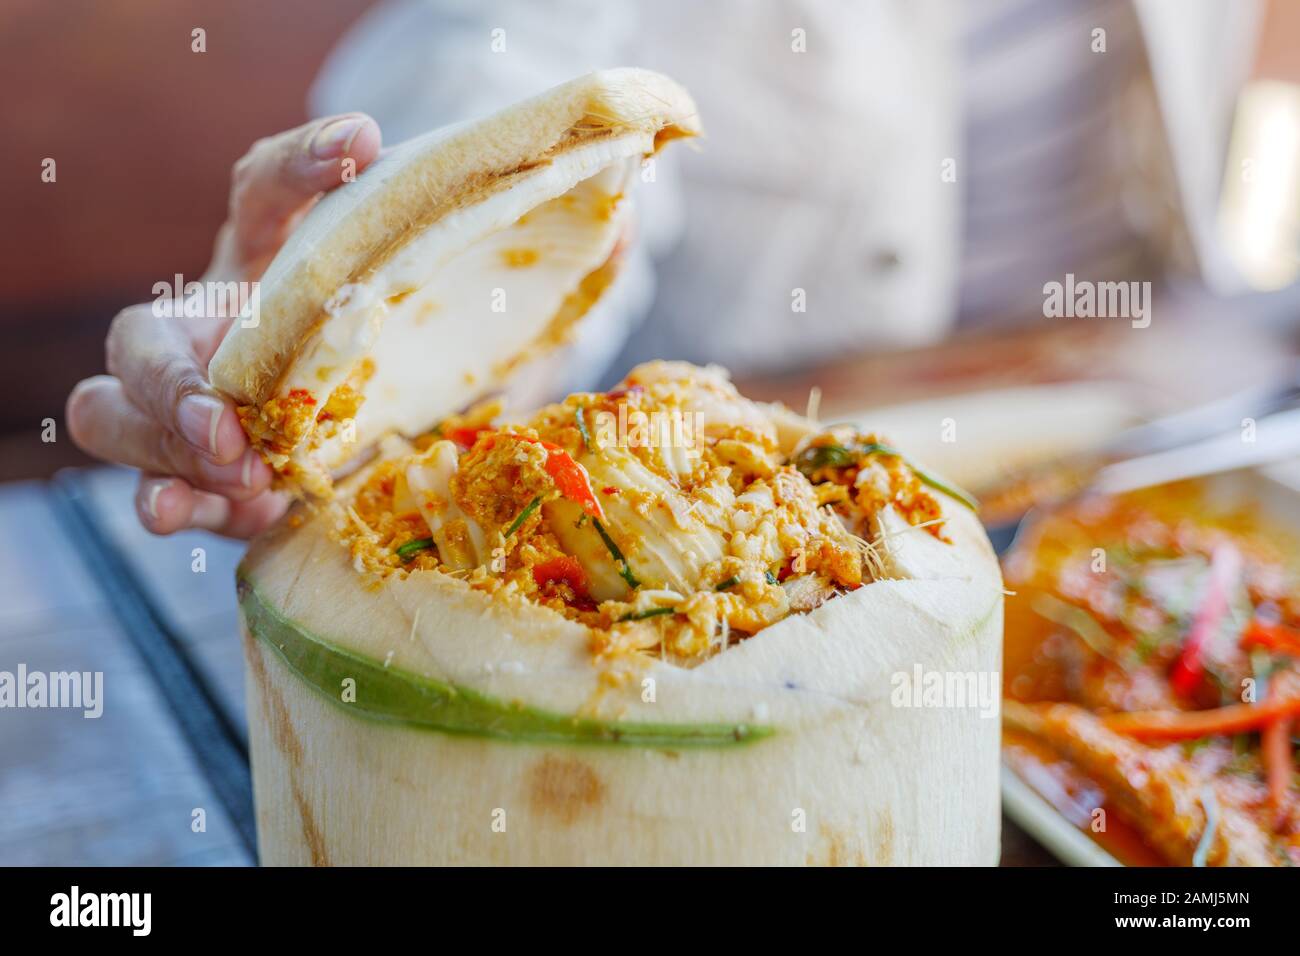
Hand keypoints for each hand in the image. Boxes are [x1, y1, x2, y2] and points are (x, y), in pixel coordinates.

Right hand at [67, 113, 381, 536]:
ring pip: (112, 416)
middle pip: (137, 342)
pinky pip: (157, 492)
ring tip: (238, 473)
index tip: (358, 151)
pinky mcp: (201, 482)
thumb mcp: (375, 281)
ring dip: (165, 448)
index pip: (260, 192)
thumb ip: (369, 220)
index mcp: (257, 259)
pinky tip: (173, 513)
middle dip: (171, 386)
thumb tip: (366, 135)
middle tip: (229, 427)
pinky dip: (167, 504)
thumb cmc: (359, 342)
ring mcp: (182, 409)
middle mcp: (201, 330)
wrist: (369, 426)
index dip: (298, 167)